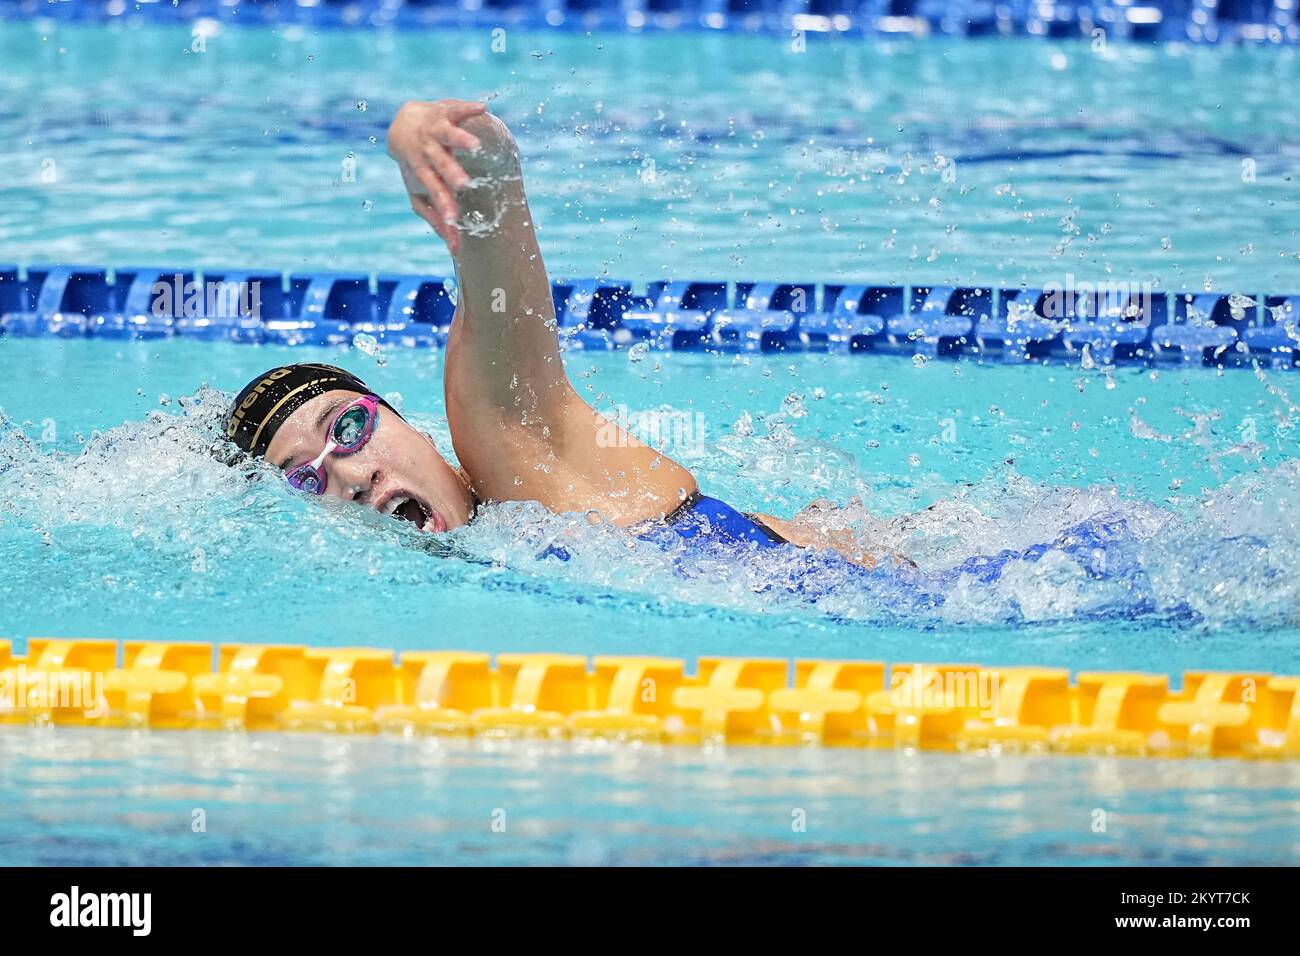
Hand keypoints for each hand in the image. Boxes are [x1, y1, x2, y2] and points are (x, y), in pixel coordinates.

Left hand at [387, 99, 487, 255]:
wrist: (401, 125)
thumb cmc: (416, 166)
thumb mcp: (421, 193)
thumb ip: (437, 219)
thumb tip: (454, 249)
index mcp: (422, 173)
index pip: (434, 192)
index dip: (444, 206)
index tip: (454, 221)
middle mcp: (426, 151)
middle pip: (438, 164)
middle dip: (450, 173)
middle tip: (463, 184)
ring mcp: (434, 130)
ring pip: (446, 135)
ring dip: (459, 139)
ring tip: (475, 145)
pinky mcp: (443, 111)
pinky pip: (457, 109)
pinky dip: (468, 108)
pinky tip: (483, 108)